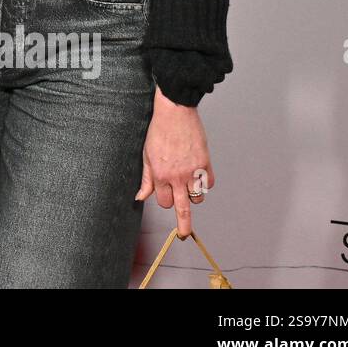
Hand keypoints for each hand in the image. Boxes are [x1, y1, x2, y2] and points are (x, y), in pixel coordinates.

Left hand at [136, 87, 213, 237]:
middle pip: (181, 209)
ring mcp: (192, 171)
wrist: (175, 112)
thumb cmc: (158, 131)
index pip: (164, 201)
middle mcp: (176, 176)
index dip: (165, 199)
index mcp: (160, 174)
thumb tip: (139, 197)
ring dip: (192, 196)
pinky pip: (208, 185)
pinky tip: (197, 175)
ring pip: (196, 198)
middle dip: (184, 225)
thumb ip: (146, 179)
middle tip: (185, 234)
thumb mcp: (146, 155)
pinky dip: (204, 184)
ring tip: (188, 185)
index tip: (166, 197)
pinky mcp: (205, 164)